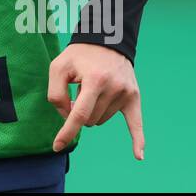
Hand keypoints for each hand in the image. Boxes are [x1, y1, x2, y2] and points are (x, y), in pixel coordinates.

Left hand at [48, 42, 144, 159]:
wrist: (106, 39)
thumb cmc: (78, 55)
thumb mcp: (59, 67)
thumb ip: (56, 94)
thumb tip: (68, 117)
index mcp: (94, 80)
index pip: (79, 114)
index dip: (67, 131)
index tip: (57, 146)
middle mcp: (114, 88)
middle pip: (90, 120)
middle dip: (79, 112)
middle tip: (78, 92)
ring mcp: (126, 93)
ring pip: (102, 120)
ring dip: (93, 111)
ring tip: (93, 89)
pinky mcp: (134, 96)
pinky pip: (136, 123)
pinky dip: (138, 140)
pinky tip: (139, 156)